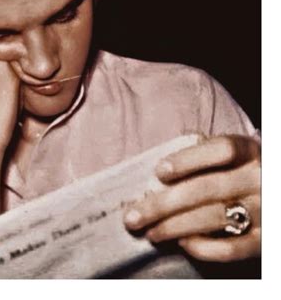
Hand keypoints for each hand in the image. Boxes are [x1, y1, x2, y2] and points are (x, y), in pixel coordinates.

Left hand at [123, 135, 260, 261]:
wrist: (276, 194)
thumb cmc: (240, 170)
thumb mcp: (230, 154)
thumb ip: (202, 154)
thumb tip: (157, 169)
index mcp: (248, 151)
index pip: (220, 150)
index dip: (187, 160)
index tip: (158, 172)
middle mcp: (259, 179)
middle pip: (205, 188)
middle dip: (162, 204)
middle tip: (132, 216)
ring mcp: (265, 210)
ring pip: (213, 217)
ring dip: (174, 227)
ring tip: (149, 232)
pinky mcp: (266, 241)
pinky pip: (232, 248)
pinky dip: (204, 248)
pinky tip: (183, 243)